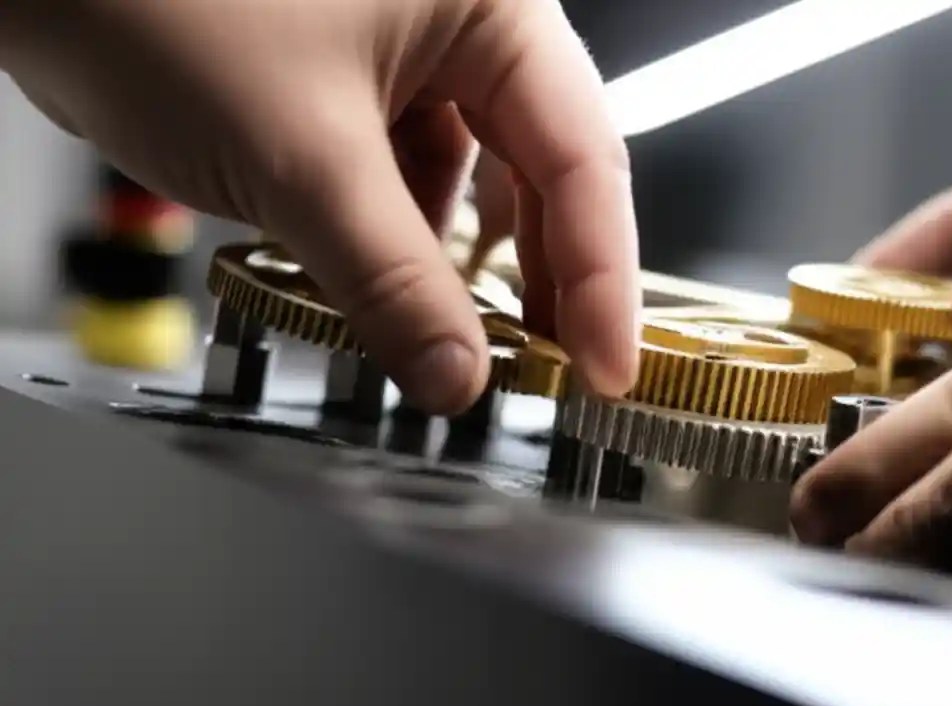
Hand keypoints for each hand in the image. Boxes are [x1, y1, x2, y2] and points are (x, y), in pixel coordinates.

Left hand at [0, 0, 639, 412]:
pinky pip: (403, 172)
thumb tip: (457, 375)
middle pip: (541, 169)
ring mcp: (406, 45)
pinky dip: (396, 235)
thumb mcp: (300, 160)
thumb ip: (392, 281)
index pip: (584, 154)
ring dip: (454, 264)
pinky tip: (377, 282)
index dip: (603, 277)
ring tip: (447, 336)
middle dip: (539, 276)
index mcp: (491, 1)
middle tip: (550, 371)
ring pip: (468, 177)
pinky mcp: (350, 77)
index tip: (605, 367)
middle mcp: (462, 16)